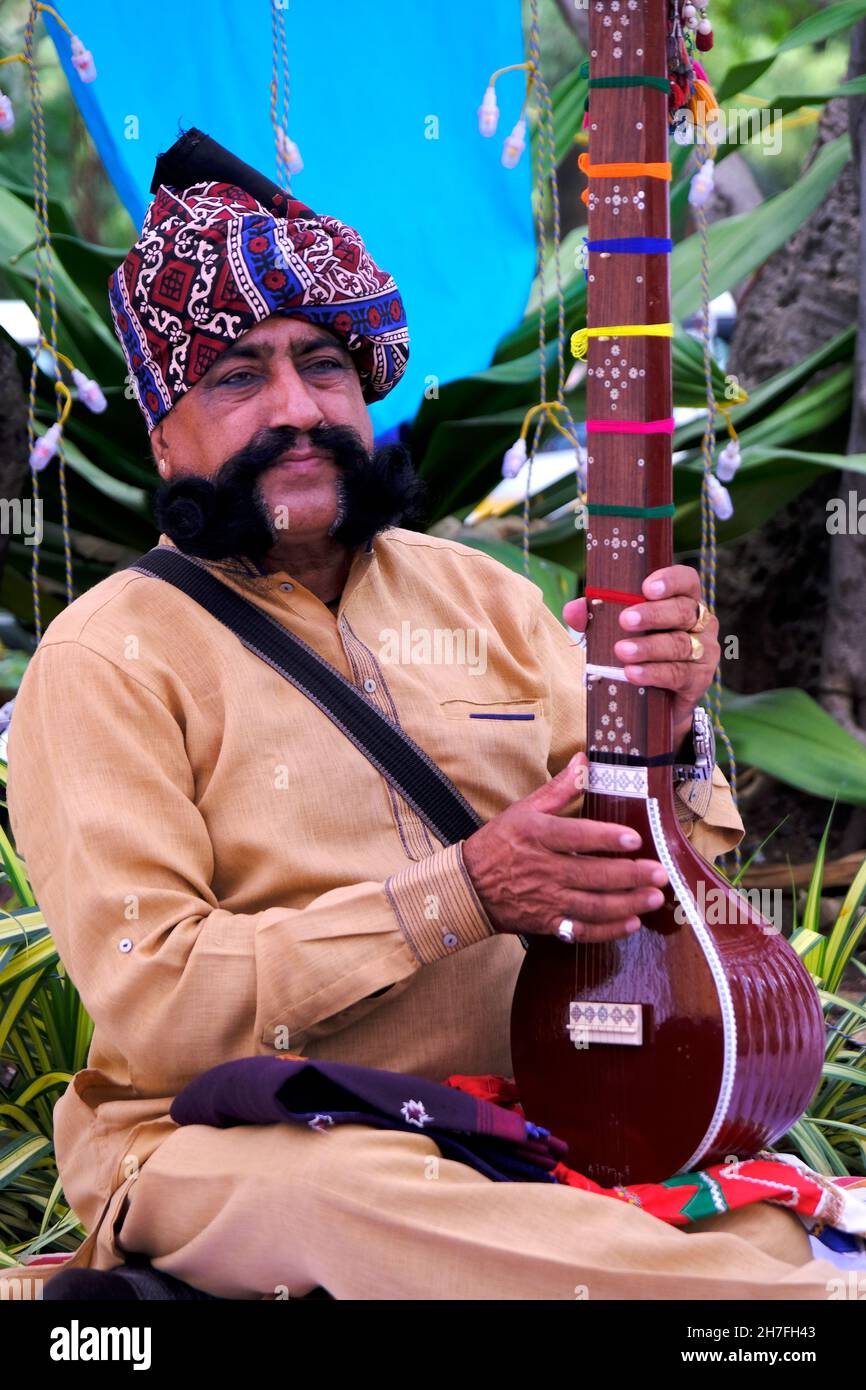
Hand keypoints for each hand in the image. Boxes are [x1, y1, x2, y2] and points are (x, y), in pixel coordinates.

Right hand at [462, 752, 667, 941]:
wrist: (468, 887)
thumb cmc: (498, 843)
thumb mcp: (523, 810)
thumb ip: (558, 789)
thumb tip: (584, 760)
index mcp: (537, 836)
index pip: (576, 836)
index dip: (606, 838)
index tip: (634, 838)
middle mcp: (543, 869)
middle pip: (592, 874)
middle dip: (630, 875)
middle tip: (659, 873)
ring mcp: (546, 899)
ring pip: (592, 905)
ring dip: (627, 903)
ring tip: (653, 898)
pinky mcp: (547, 923)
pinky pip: (581, 931)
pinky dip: (607, 930)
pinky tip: (631, 923)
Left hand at [563, 564, 718, 749]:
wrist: (654, 702)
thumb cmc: (638, 653)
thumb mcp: (617, 631)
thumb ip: (596, 617)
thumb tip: (573, 611)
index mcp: (683, 600)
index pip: (686, 580)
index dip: (670, 580)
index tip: (646, 587)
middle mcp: (700, 622)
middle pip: (682, 611)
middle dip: (653, 614)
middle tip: (625, 620)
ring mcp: (704, 651)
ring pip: (680, 644)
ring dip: (649, 647)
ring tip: (622, 651)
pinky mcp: (699, 679)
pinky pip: (678, 673)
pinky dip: (654, 673)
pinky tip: (633, 674)